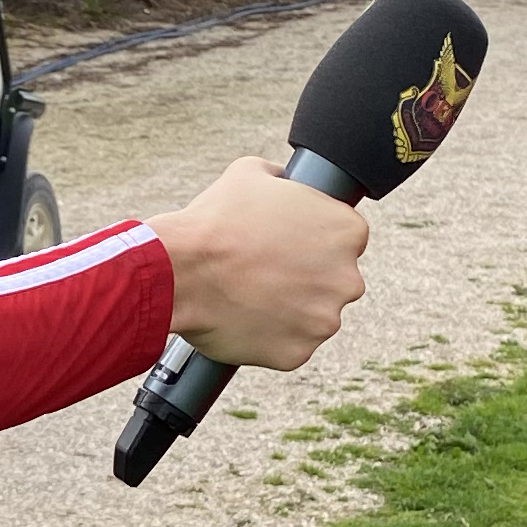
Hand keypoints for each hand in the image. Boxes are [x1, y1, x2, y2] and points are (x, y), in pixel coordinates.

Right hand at [148, 157, 366, 370]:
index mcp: (347, 231)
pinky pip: (289, 346)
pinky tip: (244, 317)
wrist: (180, 271)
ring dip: (290, 309)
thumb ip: (282, 179)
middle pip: (334, 280)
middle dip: (306, 277)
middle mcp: (347, 279)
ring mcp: (324, 321)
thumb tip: (283, 180)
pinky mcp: (298, 354)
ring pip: (313, 316)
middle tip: (266, 271)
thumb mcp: (252, 173)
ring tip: (250, 295)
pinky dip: (270, 337)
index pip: (344, 238)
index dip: (313, 240)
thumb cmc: (215, 220)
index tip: (288, 244)